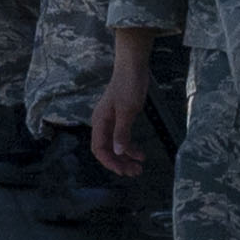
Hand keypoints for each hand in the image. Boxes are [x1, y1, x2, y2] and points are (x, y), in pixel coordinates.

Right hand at [88, 37, 157, 178]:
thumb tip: (117, 151)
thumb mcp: (127, 110)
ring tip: (139, 167)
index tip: (123, 171)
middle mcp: (103, 123)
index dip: (109, 162)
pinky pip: (123, 138)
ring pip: (116, 146)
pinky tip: (140, 154)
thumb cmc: (128, 85)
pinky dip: (130, 147)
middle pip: (107, 150)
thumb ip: (122, 132)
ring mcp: (112, 121)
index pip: (99, 149)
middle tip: (135, 173)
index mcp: (100, 122)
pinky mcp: (122, 118)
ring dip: (126, 158)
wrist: (133, 66)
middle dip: (120, 163)